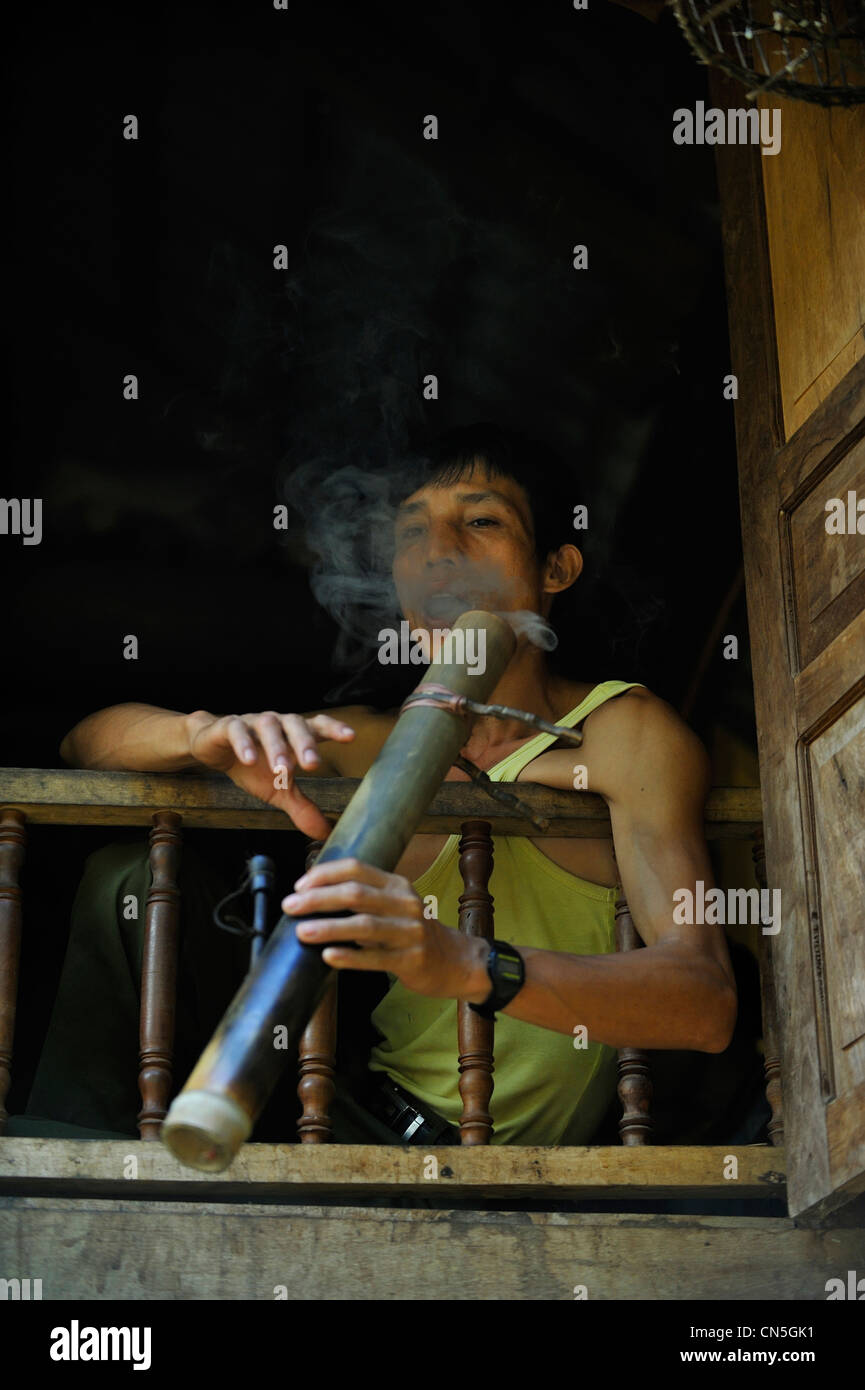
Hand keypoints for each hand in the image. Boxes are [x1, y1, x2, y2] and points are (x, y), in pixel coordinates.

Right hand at [187, 710, 354, 838]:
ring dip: (276, 746)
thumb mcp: (279, 790)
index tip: (351, 737)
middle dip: (306, 744)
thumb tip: (325, 833)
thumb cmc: (254, 765)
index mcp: (294, 735)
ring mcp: (253, 722)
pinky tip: (249, 759)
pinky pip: (237, 730)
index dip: (334, 729)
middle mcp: (278, 723)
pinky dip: (243, 743)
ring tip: (282, 769)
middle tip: (313, 765)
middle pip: (296, 725)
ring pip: (269, 726)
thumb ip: (302, 807)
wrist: (214, 749)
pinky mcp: (229, 727)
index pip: (318, 726)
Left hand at [284, 859, 485, 998]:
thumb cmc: (413, 932)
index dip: (325, 874)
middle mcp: (405, 903)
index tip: (299, 885)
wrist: (456, 961)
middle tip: (290, 906)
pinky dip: (350, 957)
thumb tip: (314, 895)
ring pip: (364, 926)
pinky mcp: (412, 960)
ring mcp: (411, 932)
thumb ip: (364, 898)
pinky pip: (376, 958)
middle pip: (356, 894)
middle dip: (318, 899)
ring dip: (329, 927)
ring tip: (302, 932)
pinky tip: (329, 957)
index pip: (356, 869)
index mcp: (397, 885)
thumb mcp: (395, 906)